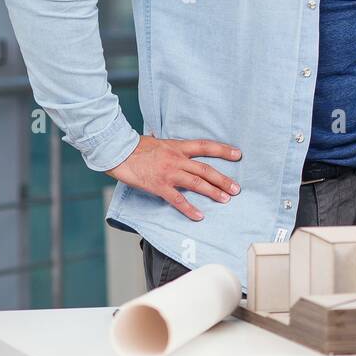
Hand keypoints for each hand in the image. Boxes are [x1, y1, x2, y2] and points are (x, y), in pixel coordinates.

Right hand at [107, 135, 241, 220]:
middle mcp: (177, 159)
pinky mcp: (159, 186)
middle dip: (223, 179)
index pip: (205, 146)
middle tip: (236, 188)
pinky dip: (189, 209)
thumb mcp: (157, 140)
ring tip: (225, 199)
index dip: (223, 150)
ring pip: (196, 183)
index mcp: (178, 147)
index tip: (238, 154)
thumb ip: (168, 145)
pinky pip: (177, 200)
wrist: (118, 151)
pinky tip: (199, 216)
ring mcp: (169, 173)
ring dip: (213, 192)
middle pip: (205, 169)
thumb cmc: (136, 146)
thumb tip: (168, 140)